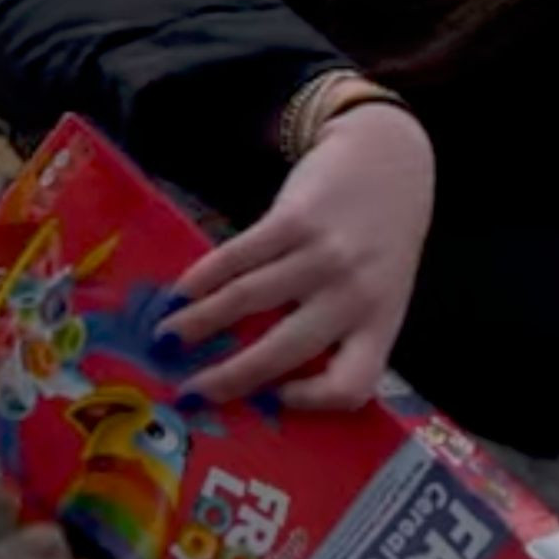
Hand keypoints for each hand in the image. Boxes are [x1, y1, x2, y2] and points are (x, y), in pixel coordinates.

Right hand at [159, 105, 434, 411]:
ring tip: (167, 338)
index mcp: (381, 323)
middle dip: (226, 378)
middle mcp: (355, 295)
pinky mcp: (296, 218)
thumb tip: (262, 371)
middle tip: (187, 393)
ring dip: (198, 324)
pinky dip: (202, 278)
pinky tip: (182, 291)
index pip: (351, 384)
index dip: (310, 401)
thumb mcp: (380, 290)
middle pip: (282, 351)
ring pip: (246, 301)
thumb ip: (339, 327)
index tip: (275, 400)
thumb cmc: (380, 238)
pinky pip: (237, 256)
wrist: (392, 157)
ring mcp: (325, 255)